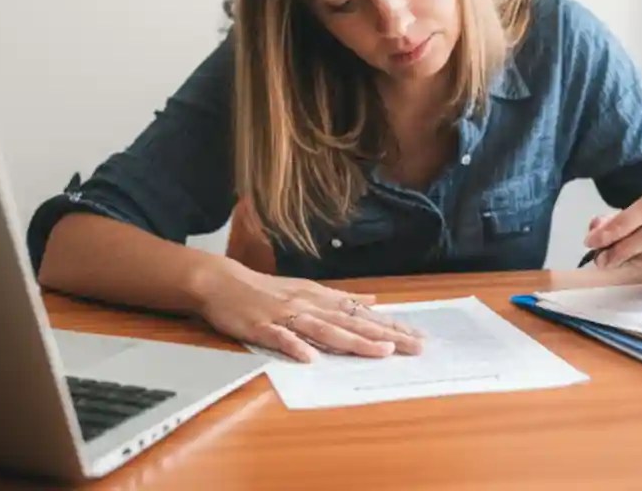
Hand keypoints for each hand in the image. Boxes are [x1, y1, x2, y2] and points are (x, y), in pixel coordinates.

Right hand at [194, 257, 424, 362]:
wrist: (222, 282)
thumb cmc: (266, 290)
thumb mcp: (308, 289)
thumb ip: (340, 298)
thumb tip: (372, 300)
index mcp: (320, 298)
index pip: (362, 313)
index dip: (391, 325)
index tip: (418, 336)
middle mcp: (309, 305)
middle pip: (352, 322)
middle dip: (385, 335)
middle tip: (415, 347)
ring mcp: (286, 315)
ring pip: (325, 330)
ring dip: (353, 341)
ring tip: (380, 351)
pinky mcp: (262, 327)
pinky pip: (281, 338)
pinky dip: (295, 347)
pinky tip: (310, 359)